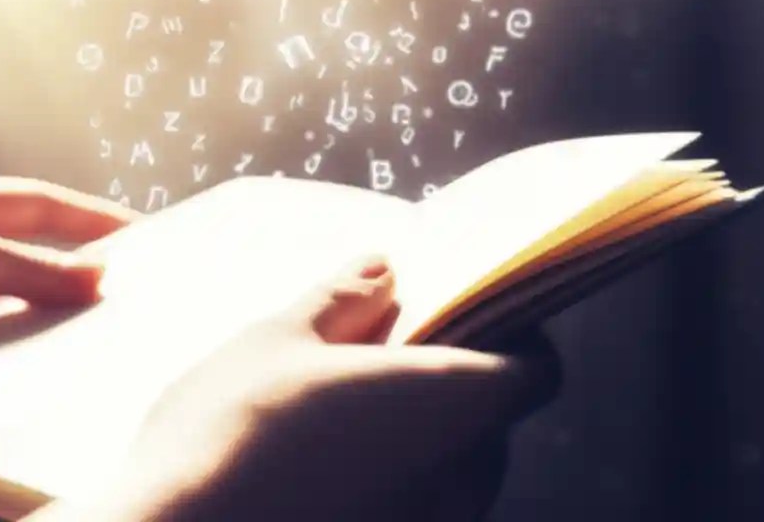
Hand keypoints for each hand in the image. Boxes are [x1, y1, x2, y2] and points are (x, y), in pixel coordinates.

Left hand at [0, 177, 136, 413]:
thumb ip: (17, 267)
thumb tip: (98, 277)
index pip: (39, 205)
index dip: (92, 217)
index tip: (146, 234)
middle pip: (28, 259)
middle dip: (79, 276)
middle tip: (132, 298)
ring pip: (7, 312)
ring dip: (45, 326)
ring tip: (93, 347)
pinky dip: (8, 362)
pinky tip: (30, 380)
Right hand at [35, 258, 559, 521]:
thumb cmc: (228, 435)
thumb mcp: (277, 341)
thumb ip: (342, 302)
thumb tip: (384, 267)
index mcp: (447, 405)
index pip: (535, 371)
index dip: (511, 334)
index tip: (460, 310)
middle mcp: (456, 480)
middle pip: (487, 421)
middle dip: (447, 383)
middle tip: (381, 349)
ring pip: (448, 474)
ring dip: (414, 436)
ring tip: (339, 408)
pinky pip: (410, 511)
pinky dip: (385, 482)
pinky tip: (319, 466)